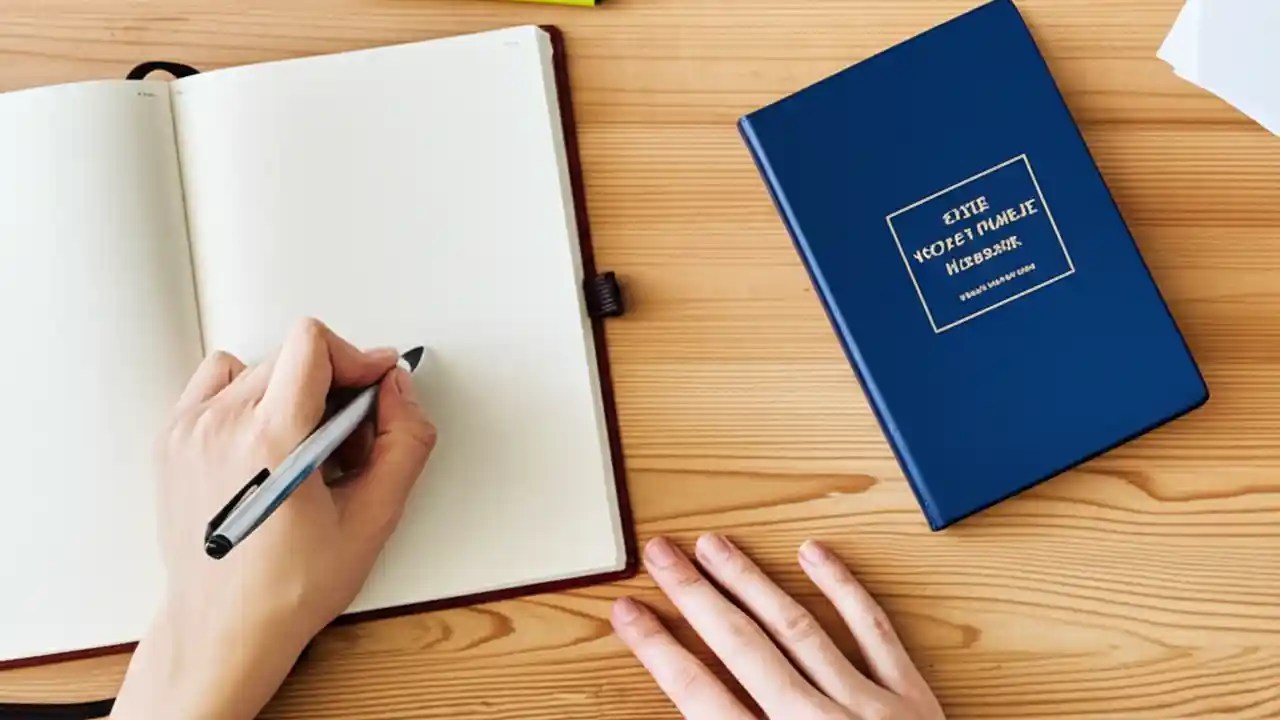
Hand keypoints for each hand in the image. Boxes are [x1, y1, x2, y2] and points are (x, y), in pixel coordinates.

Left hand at [111, 319, 436, 719]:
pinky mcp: (172, 439)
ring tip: (304, 447)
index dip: (356, 357)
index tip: (375, 383)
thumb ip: (404, 442)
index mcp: (269, 440)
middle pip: (292, 355)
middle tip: (348, 444)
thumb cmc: (287, 589)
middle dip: (334, 386)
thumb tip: (399, 390)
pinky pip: (218, 384)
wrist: (222, 629)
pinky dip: (250, 399)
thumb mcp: (373, 519)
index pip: (312, 344)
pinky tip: (267, 444)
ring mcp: (188, 430)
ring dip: (293, 391)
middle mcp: (220, 426)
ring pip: (258, 367)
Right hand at [612, 535, 945, 719]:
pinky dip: (844, 590)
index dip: (658, 650)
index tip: (629, 614)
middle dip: (695, 596)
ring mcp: (868, 709)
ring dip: (751, 581)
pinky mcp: (912, 700)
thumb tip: (692, 712)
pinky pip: (874, 632)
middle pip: (741, 647)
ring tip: (715, 545)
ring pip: (797, 629)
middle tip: (661, 554)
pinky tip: (816, 554)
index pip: (698, 695)